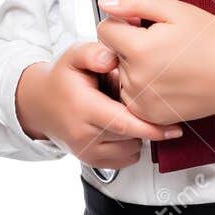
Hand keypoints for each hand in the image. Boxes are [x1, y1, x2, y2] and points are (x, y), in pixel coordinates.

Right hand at [14, 41, 182, 169]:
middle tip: (134, 99)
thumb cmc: (62, 78)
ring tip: (122, 110)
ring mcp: (86, 152)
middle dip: (143, 120)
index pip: (122, 123)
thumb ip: (93, 52)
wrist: (40, 103)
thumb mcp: (74, 55)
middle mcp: (83, 135)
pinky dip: (131, 144)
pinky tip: (122, 126)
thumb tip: (112, 58)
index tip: (174, 128)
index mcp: (82, 108)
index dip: (151, 127)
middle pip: (131, 136)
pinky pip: (125, 159)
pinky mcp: (92, 162)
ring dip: (137, 133)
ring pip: (130, 149)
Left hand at [96, 0, 214, 125]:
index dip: (123, 22)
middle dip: (130, 44)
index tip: (141, 25)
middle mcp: (138, 79)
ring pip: (120, 74)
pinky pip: (129, 95)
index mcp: (141, 50)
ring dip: (134, 66)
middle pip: (112, 52)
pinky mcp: (148, 114)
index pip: (105, 29)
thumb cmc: (214, 44)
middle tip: (162, 44)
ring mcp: (142, 100)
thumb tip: (106, 3)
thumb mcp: (177, 10)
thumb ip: (136, 3)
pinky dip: (142, 86)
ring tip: (167, 63)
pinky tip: (165, 79)